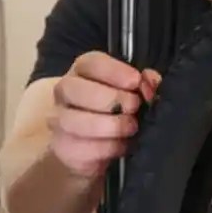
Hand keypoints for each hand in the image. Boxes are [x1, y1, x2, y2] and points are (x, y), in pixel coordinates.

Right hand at [49, 51, 161, 179]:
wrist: (96, 140)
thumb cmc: (118, 109)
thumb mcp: (133, 91)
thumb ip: (144, 83)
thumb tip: (152, 82)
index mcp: (83, 70)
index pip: (90, 63)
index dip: (114, 71)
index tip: (136, 81)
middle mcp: (65, 92)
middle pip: (74, 89)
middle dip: (110, 99)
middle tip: (134, 107)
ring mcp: (59, 120)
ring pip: (73, 121)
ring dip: (108, 126)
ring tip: (130, 128)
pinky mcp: (63, 148)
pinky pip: (78, 149)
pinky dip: (104, 149)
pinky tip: (120, 146)